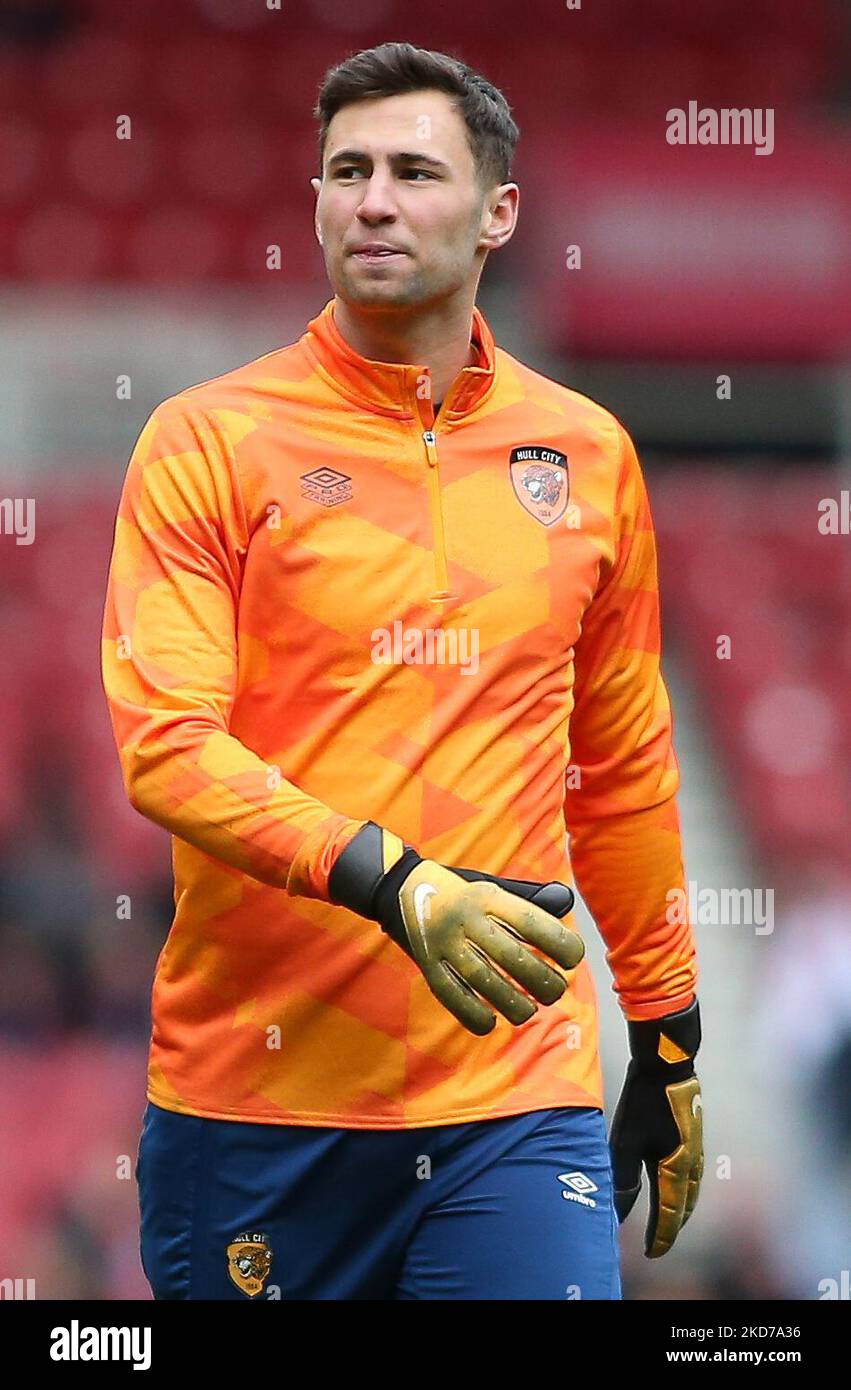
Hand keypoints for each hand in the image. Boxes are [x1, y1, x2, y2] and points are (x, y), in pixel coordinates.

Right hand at [328, 822, 584, 1034]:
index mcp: (488, 897)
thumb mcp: (494, 887)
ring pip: (483, 981)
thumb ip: (529, 900)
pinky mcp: (427, 965)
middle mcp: (467, 919)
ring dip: (514, 1004)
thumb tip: (567, 903)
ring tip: (529, 1010)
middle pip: (511, 956)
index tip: (572, 959)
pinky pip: (451, 996)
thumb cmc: (463, 895)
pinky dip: (473, 1015)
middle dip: (542, 981)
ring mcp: (444, 944)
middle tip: (554, 991)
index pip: (531, 922)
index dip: (559, 943)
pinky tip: (491, 1022)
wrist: (403, 888)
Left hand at [609, 998, 702, 1257]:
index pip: (669, 1213)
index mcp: (676, 1168)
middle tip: (658, 1243)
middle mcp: (692, 1163)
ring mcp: (696, 1148)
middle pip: (684, 1206)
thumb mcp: (627, 1141)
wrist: (668, 1063)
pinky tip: (674, 1183)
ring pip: (691, 1191)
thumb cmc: (644, 1101)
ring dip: (680, 1209)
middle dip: (672, 1227)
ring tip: (668, 1220)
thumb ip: (624, 1179)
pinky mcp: (693, 1135)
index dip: (660, 1236)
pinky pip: (692, 1174)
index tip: (651, 1254)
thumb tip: (619, 1211)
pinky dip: (684, 1189)